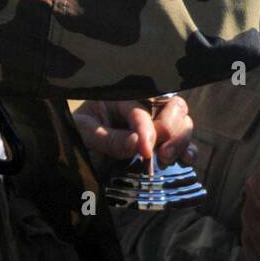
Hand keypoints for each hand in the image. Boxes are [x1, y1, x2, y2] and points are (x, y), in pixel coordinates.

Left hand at [73, 97, 194, 164]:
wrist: (70, 162)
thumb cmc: (74, 139)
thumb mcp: (84, 135)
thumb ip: (109, 138)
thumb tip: (137, 143)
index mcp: (121, 98)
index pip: (142, 109)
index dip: (147, 129)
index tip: (145, 150)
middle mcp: (143, 108)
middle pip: (172, 107)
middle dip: (172, 128)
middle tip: (161, 152)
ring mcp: (154, 127)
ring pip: (183, 122)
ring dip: (181, 140)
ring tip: (167, 158)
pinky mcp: (160, 147)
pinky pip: (183, 144)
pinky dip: (188, 151)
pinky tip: (185, 161)